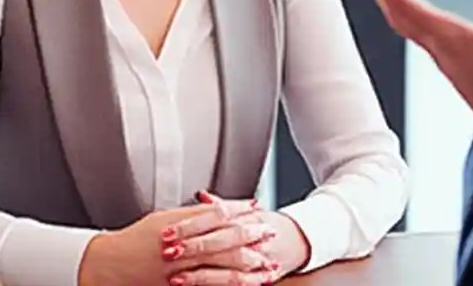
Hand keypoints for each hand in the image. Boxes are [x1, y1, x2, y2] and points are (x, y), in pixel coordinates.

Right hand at [78, 202, 253, 285]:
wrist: (109, 265)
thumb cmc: (136, 239)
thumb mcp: (163, 217)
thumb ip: (193, 213)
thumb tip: (220, 204)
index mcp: (177, 225)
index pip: (215, 214)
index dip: (238, 210)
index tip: (255, 206)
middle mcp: (179, 247)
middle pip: (223, 240)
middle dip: (250, 237)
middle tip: (269, 232)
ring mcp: (179, 270)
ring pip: (220, 266)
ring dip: (247, 263)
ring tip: (266, 261)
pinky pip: (209, 285)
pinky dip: (229, 283)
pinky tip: (246, 282)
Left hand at [162, 191, 312, 283]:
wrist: (304, 240)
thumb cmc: (271, 225)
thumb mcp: (250, 211)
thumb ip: (224, 205)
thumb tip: (200, 195)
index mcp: (251, 216)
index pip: (218, 217)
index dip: (191, 225)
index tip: (168, 232)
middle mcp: (256, 237)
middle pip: (222, 241)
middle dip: (194, 248)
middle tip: (168, 252)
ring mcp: (261, 259)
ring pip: (230, 267)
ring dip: (202, 274)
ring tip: (177, 278)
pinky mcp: (262, 278)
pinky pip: (240, 284)